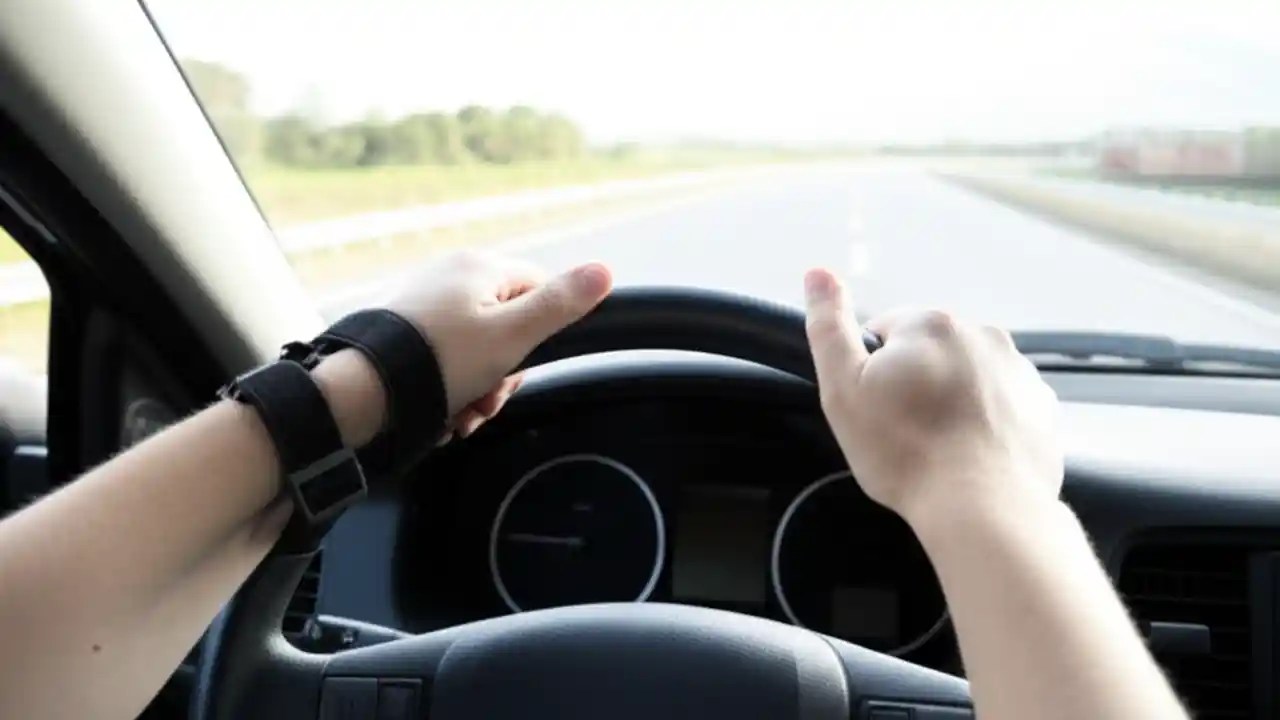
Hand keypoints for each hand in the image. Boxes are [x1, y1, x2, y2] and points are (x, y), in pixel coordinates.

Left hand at [315, 252, 611, 445]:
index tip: (521, 364)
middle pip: (507, 326)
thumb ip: (559, 304)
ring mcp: (424, 306)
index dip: (540, 332)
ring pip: (476, 351)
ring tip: (460, 415)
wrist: (361, 393)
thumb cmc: (438, 361)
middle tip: (487, 401)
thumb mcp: (511, 335)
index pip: (539, 288)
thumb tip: (605, 270)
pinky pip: (444, 362)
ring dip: (477, 390)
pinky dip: (448, 390)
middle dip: (503, 374)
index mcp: (479, 267)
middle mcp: (450, 277)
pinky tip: (440, 414)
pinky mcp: (403, 335)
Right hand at [802, 268, 1061, 530]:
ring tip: (940, 447)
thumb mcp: (843, 388)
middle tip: (904, 431)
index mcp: (930, 323)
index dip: (872, 372)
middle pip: (930, 351)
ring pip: (969, 375)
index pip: (885, 332)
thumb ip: (828, 326)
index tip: (876, 409)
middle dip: (916, 382)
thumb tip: (818, 273)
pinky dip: (987, 421)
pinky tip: (972, 453)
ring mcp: (1019, 368)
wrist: (982, 507)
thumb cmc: (903, 450)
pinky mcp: (1041, 406)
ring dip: (953, 399)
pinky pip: (1003, 403)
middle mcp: (982, 332)